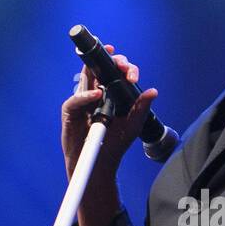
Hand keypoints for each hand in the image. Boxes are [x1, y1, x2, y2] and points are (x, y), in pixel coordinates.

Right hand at [61, 44, 158, 180]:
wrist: (100, 163)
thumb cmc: (115, 144)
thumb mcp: (132, 125)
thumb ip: (142, 108)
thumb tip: (153, 91)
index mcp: (111, 94)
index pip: (117, 74)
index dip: (125, 68)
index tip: (132, 76)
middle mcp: (96, 94)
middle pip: (101, 69)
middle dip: (112, 62)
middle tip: (122, 66)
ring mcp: (82, 101)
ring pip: (85, 77)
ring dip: (94, 66)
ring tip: (106, 62)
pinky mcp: (71, 111)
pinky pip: (76, 100)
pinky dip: (85, 96)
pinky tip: (97, 94)